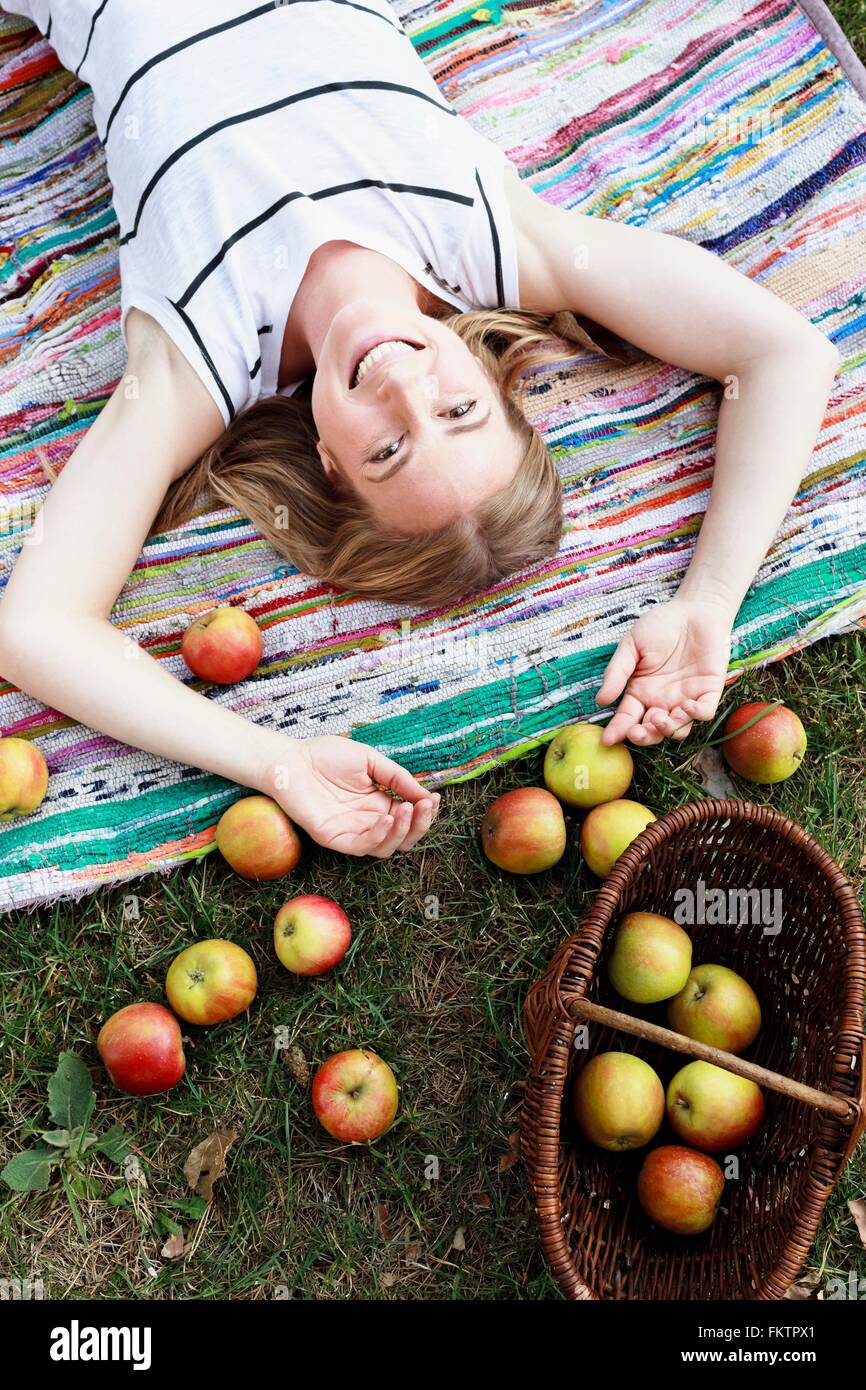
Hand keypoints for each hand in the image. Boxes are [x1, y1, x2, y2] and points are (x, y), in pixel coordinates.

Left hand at [260, 734, 440, 856]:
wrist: (290, 758)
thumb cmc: (326, 756)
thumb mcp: (370, 760)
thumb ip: (397, 777)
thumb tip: (425, 794)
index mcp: (379, 803)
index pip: (410, 817)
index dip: (425, 812)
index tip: (434, 798)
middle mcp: (368, 821)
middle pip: (404, 837)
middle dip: (421, 824)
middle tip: (425, 806)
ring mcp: (351, 831)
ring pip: (387, 847)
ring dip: (403, 832)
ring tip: (407, 810)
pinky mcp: (334, 837)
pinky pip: (362, 846)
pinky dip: (379, 836)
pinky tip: (388, 818)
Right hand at [596, 598, 731, 745]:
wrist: (693, 609)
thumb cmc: (660, 625)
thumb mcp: (631, 645)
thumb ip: (617, 672)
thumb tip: (601, 700)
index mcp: (641, 692)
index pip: (628, 718)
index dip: (618, 731)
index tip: (607, 740)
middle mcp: (662, 701)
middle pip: (652, 732)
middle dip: (644, 737)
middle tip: (637, 732)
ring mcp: (686, 698)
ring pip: (678, 729)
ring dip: (668, 730)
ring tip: (659, 718)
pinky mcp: (710, 690)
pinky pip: (705, 712)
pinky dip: (696, 715)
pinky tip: (686, 706)